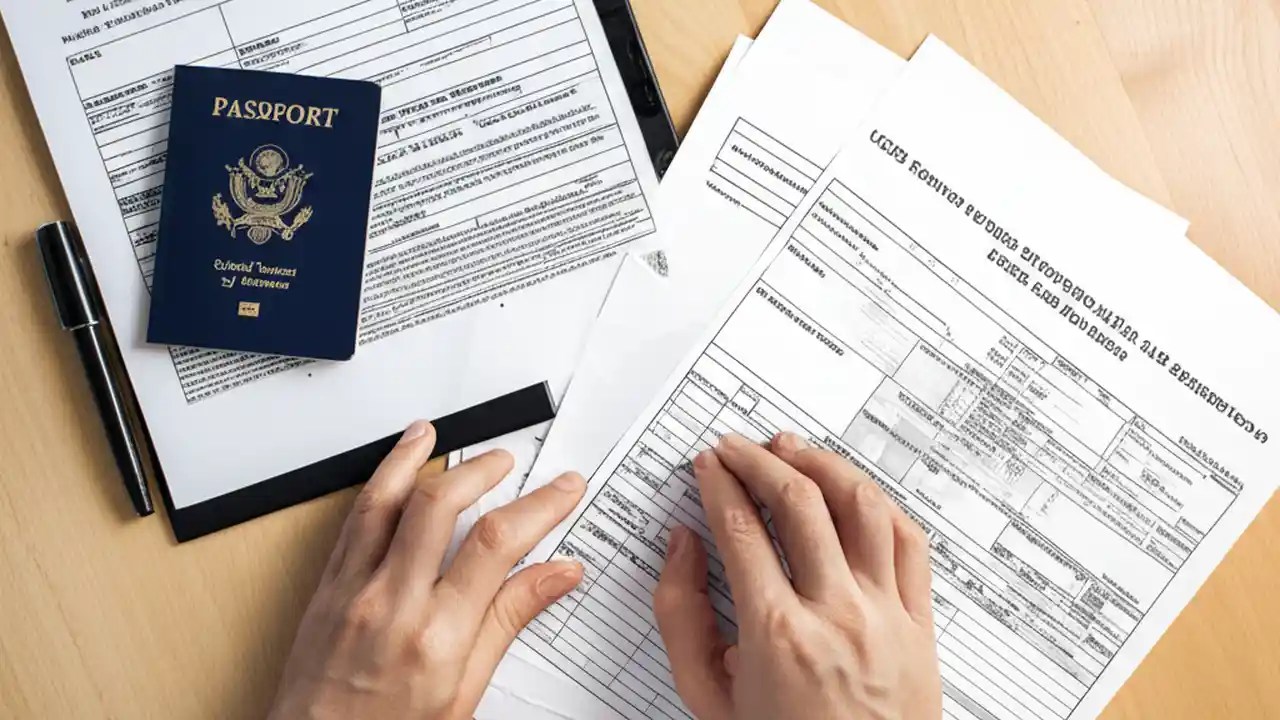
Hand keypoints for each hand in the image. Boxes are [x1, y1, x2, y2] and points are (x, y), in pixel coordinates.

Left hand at [267, 421, 586, 719]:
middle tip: (509, 460)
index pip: (496, 546)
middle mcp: (392, 605)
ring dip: (414, 458)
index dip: (539, 506)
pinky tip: (392, 468)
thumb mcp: (464, 692)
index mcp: (437, 637)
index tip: (563, 489)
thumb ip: (507, 621)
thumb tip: (556, 576)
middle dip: (482, 471)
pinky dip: (378, 484)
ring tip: (435, 432)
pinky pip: (354, 521)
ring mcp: (353, 591)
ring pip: (387, 502)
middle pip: (440, 508)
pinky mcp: (326, 589)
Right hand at [655, 432, 941, 719]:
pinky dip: (879, 504)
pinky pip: (909, 542)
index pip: (741, 528)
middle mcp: (836, 615)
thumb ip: (681, 617)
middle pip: (797, 503)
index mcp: (776, 635)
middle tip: (737, 448)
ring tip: (792, 449)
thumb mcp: (707, 697)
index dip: (719, 483)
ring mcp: (886, 615)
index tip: (708, 466)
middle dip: (759, 460)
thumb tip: (682, 547)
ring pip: (860, 507)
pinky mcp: (920, 623)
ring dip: (822, 465)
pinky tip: (854, 491)